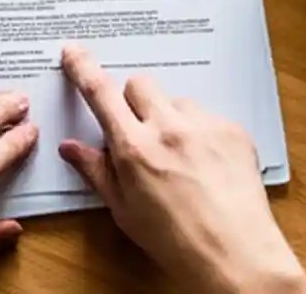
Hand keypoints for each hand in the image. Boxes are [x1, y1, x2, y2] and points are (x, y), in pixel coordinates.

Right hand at [58, 46, 305, 293]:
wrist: (235, 253)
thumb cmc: (176, 240)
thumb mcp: (124, 210)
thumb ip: (96, 171)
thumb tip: (71, 147)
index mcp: (134, 148)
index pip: (100, 93)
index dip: (83, 68)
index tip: (74, 52)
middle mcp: (168, 128)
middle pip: (139, 83)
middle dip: (132, 100)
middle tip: (138, 129)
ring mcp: (204, 125)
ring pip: (176, 100)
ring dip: (170, 117)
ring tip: (180, 156)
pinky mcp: (232, 129)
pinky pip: (207, 116)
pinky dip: (201, 132)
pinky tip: (206, 164)